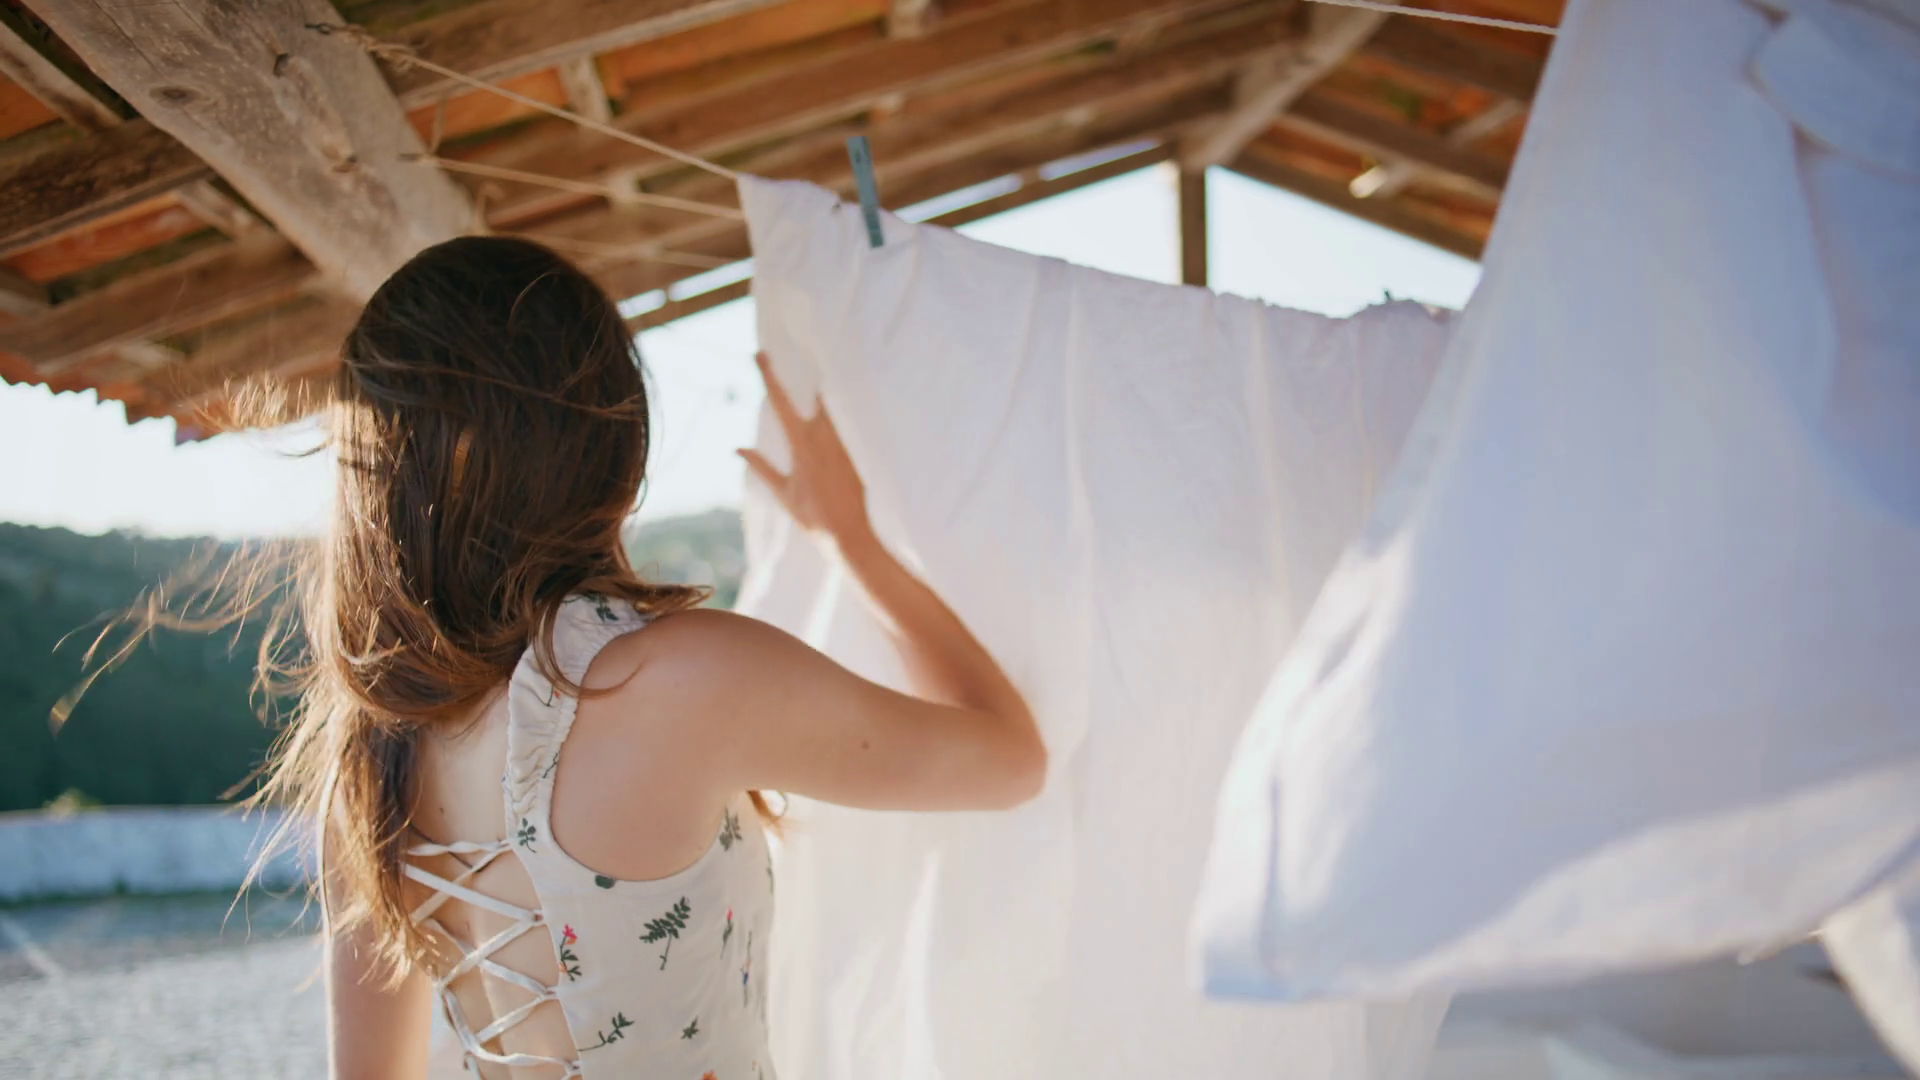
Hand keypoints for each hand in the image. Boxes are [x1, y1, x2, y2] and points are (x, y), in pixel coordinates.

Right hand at [739, 352, 873, 545]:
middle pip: (813, 396)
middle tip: (795, 358)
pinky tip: (831, 411)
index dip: (769, 375)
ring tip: (812, 379)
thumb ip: (761, 466)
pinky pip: (843, 425)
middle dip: (803, 378)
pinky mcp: (856, 452)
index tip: (760, 353)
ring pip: (831, 409)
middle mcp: (824, 437)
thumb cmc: (813, 517)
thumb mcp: (782, 491)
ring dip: (820, 395)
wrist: (851, 535)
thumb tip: (736, 448)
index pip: (781, 401)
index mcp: (802, 443)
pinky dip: (834, 415)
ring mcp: (843, 443)